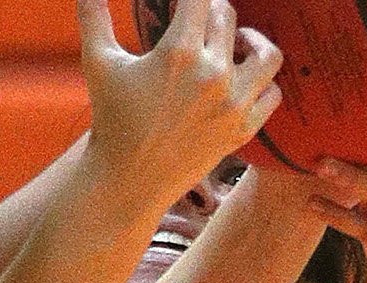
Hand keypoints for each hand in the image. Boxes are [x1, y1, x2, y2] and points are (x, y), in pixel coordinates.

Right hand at [77, 0, 283, 198]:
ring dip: (251, 40)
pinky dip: (263, 83)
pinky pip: (273, 93)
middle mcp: (213, 74)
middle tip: (195, 23)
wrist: (127, 181)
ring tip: (235, 43)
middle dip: (211, 13)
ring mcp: (233, 103)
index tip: (181, 7)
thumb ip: (93, 16)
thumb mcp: (98, 63)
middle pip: (228, 18)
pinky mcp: (243, 129)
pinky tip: (243, 80)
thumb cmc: (110, 120)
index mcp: (179, 52)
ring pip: (266, 52)